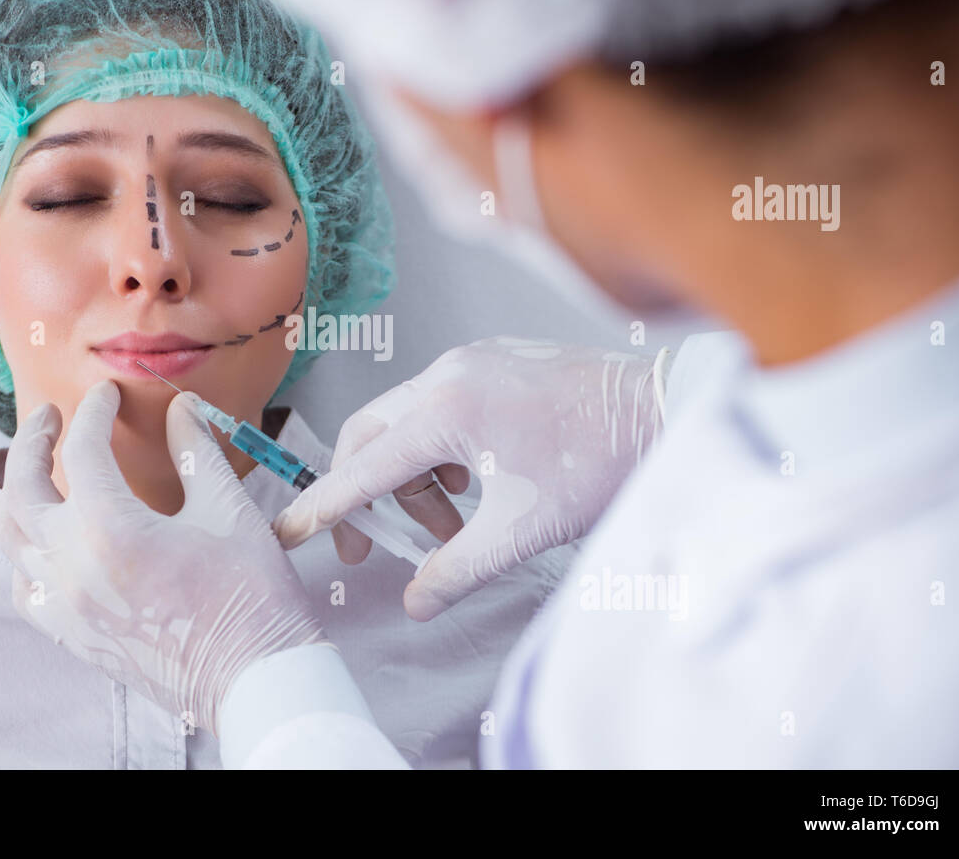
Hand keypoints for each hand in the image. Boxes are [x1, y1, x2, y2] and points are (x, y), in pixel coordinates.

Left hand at [0, 380, 326, 732]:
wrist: (254, 678)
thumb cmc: (250, 593)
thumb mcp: (229, 509)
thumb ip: (196, 451)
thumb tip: (182, 408)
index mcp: (110, 530)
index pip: (83, 451)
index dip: (95, 413)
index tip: (109, 394)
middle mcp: (72, 567)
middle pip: (21, 489)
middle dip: (31, 442)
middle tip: (48, 415)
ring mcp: (65, 607)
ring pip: (12, 539)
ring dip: (18, 494)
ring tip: (37, 470)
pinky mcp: (72, 635)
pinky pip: (25, 586)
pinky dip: (25, 553)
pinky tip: (47, 540)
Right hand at [272, 337, 667, 619]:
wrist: (669, 411)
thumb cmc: (600, 463)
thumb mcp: (522, 529)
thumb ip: (456, 568)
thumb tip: (417, 599)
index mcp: (446, 407)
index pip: (363, 466)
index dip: (323, 506)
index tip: (289, 532)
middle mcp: (450, 372)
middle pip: (372, 434)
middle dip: (364, 492)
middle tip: (377, 544)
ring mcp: (475, 360)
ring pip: (408, 422)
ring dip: (412, 478)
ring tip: (449, 526)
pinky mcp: (498, 361)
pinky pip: (441, 406)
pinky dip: (440, 452)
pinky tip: (473, 484)